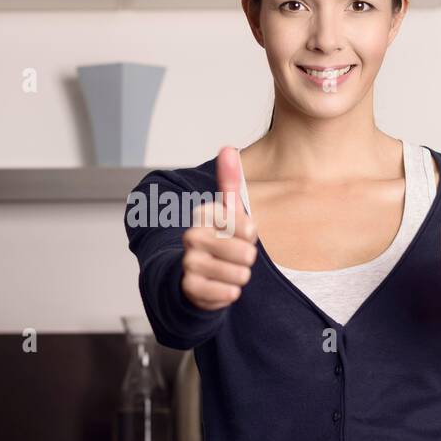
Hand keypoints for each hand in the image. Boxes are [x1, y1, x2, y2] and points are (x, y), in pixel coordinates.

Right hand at [181, 146, 259, 310]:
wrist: (195, 277)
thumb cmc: (219, 240)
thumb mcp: (228, 212)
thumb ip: (229, 181)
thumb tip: (227, 147)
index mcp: (205, 215)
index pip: (248, 227)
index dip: (251, 236)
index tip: (241, 235)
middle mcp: (192, 236)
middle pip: (246, 253)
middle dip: (247, 259)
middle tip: (234, 257)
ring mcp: (189, 262)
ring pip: (240, 274)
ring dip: (239, 276)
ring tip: (227, 272)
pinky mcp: (190, 287)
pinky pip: (228, 293)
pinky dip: (230, 293)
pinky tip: (221, 286)